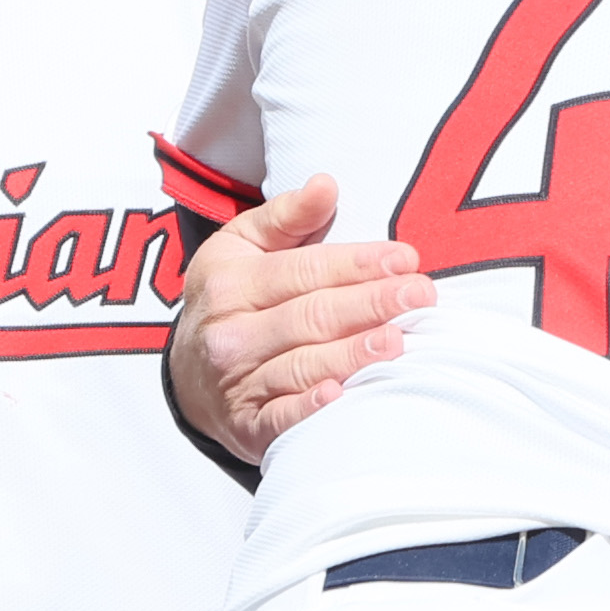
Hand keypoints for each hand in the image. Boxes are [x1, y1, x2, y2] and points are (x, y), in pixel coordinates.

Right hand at [168, 174, 432, 462]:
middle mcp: (231, 333)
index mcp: (231, 282)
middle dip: (371, 304)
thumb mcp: (241, 247)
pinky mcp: (247, 426)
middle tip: (420, 296)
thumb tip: (326, 184)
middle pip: (311, 316)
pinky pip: (279, 418)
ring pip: (302, 364)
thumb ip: (286, 216)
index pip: (304, 270)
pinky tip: (338, 396)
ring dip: (351, 354)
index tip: (405, 258)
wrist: (189, 377)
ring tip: (397, 341)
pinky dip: (307, 409)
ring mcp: (237, 383)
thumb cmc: (230, 299)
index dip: (358, 264)